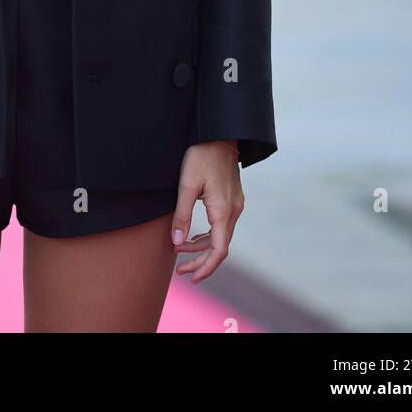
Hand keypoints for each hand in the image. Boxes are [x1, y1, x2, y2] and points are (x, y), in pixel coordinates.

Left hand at [170, 141, 243, 282]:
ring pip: (221, 237)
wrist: (219, 133)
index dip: (206, 267)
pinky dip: (207, 236)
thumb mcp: (186, 184)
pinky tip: (192, 236)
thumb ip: (182, 215)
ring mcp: (235, 205)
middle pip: (219, 247)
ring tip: (179, 251)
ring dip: (201, 248)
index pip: (218, 250)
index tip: (191, 277)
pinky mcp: (232, 199)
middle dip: (200, 261)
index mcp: (223, 210)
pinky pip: (221, 226)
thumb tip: (177, 242)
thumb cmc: (202, 155)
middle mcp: (233, 211)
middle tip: (180, 270)